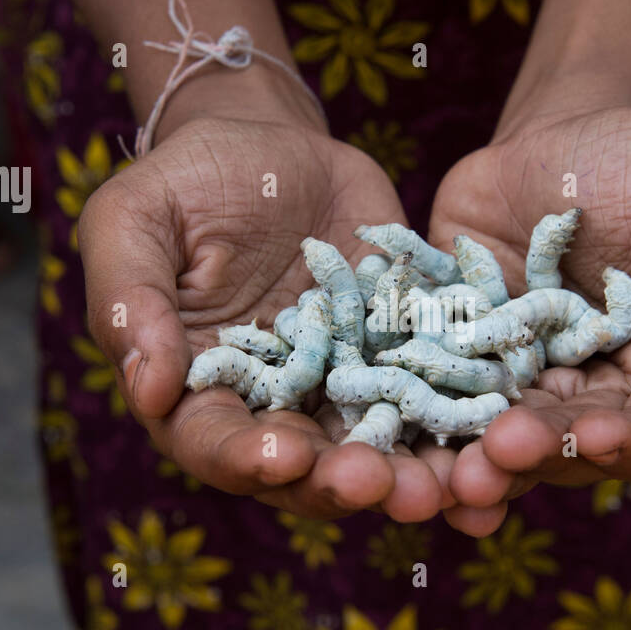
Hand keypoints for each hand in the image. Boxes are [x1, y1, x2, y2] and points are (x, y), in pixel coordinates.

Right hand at [79, 111, 447, 521]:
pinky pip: (437, 392)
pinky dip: (465, 418)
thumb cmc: (183, 182)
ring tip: (451, 484)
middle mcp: (276, 407)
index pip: (216, 443)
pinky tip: (499, 429)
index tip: (286, 455)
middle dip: (346, 481)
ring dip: (415, 472)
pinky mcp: (402, 355)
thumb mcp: (133, 223)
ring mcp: (345, 386)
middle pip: (307, 466)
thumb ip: (131, 305)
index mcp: (201, 392)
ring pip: (380, 444)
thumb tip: (148, 391)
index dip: (250, 457)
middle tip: (386, 486)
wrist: (271, 143)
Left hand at [427, 101, 630, 534]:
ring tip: (455, 473)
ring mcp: (531, 388)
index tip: (597, 437)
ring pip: (510, 443)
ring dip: (483, 465)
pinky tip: (401, 449)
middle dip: (543, 454)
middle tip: (503, 450)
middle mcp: (605, 398)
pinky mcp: (467, 369)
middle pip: (579, 448)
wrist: (558, 135)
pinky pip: (446, 408)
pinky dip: (427, 432)